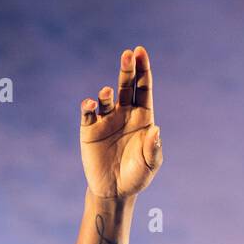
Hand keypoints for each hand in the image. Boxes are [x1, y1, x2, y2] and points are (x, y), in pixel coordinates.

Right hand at [79, 46, 161, 198]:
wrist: (115, 191)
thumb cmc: (136, 176)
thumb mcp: (150, 165)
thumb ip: (153, 149)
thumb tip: (156, 130)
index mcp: (142, 117)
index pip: (143, 89)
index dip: (143, 70)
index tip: (141, 52)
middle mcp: (124, 113)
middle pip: (126, 86)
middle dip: (127, 70)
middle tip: (128, 54)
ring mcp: (106, 120)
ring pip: (106, 98)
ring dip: (106, 93)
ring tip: (107, 92)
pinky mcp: (89, 129)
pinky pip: (88, 114)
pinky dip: (88, 106)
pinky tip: (91, 103)